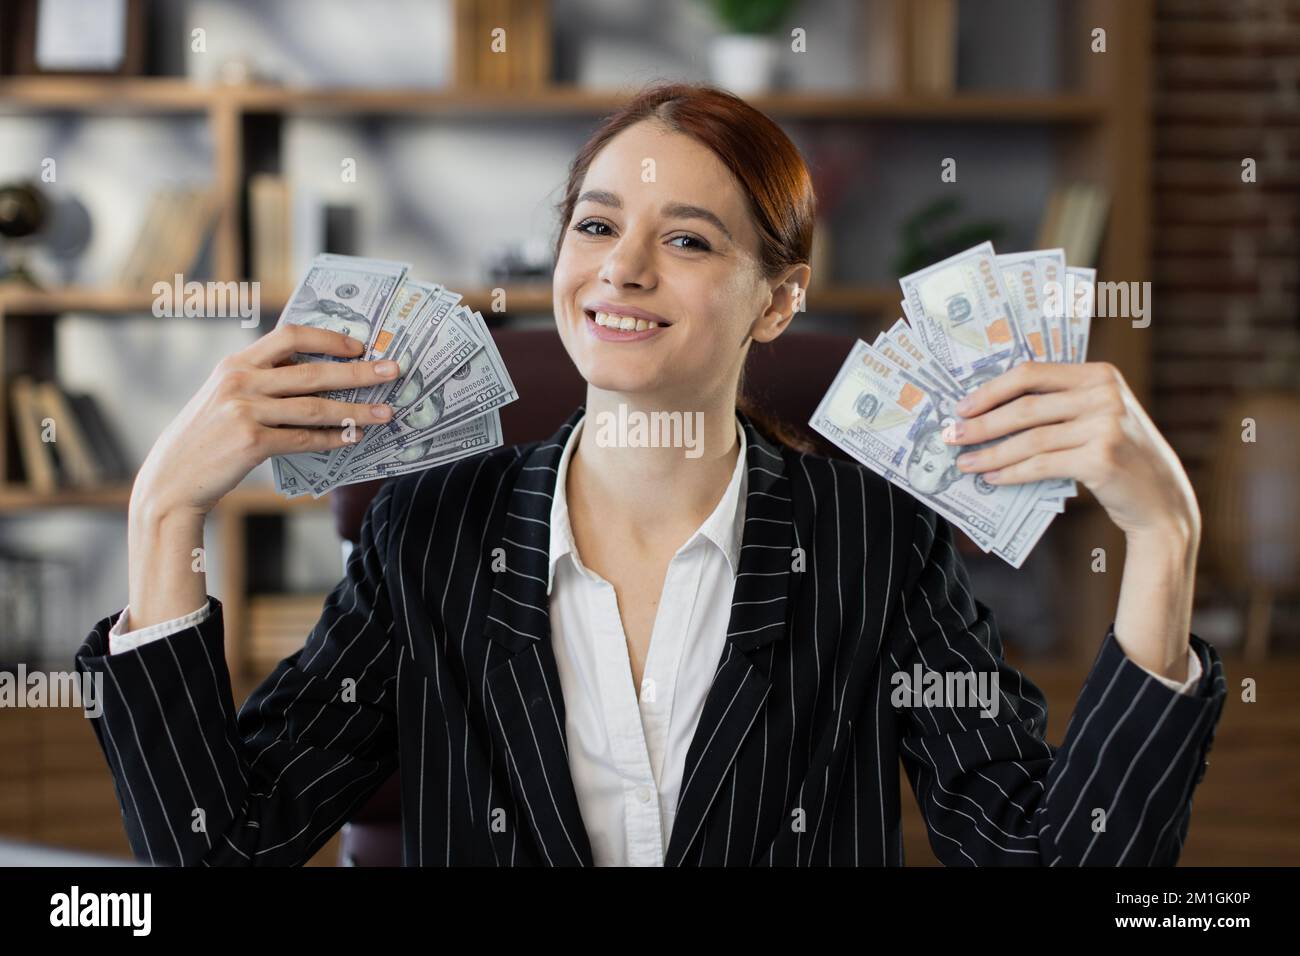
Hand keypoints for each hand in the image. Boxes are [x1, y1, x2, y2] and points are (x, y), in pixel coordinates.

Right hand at [131, 324, 399, 520]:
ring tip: (387, 412)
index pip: (290, 335)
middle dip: (360, 371)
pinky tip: (355, 438)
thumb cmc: (208, 437)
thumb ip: (264, 381)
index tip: (360, 346)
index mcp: (236, 363)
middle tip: (393, 370)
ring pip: (315, 407)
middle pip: (313, 371)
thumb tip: (321, 376)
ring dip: (357, 410)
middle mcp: (240, 380)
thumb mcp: (227, 396)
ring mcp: (244, 410)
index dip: (329, 338)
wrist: (172, 479)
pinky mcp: (251, 442)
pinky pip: (305, 439)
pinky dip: (334, 439)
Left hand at [940, 361, 1200, 544]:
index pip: (1031, 373)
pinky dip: (1011, 472)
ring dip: (990, 453)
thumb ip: (1058, 403)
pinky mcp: (1101, 460)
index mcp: (1099, 373)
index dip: (991, 390)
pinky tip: (992, 478)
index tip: (961, 406)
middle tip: (952, 436)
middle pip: (1025, 407)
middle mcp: (1104, 395)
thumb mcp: (1097, 416)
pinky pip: (1041, 465)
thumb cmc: (1119, 455)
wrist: (1161, 499)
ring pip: (1029, 438)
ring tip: (965, 462)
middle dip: (981, 423)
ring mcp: (1106, 426)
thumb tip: (990, 408)